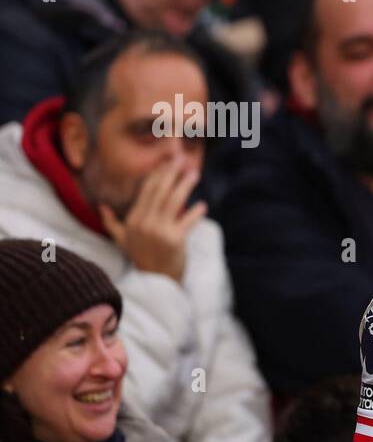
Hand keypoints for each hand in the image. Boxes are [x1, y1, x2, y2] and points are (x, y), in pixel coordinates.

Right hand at [100, 161, 206, 282]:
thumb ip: (111, 222)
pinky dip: (195, 213)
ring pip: (174, 202)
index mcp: (133, 219)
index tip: (168, 161)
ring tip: (194, 174)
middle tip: (182, 159)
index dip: (158, 174)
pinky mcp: (175, 241)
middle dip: (171, 173)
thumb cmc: (140, 258)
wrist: (156, 282)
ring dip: (185, 186)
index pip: (146, 191)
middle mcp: (144, 223)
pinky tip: (202, 205)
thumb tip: (100, 206)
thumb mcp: (122, 240)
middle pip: (160, 191)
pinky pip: (187, 222)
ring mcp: (159, 231)